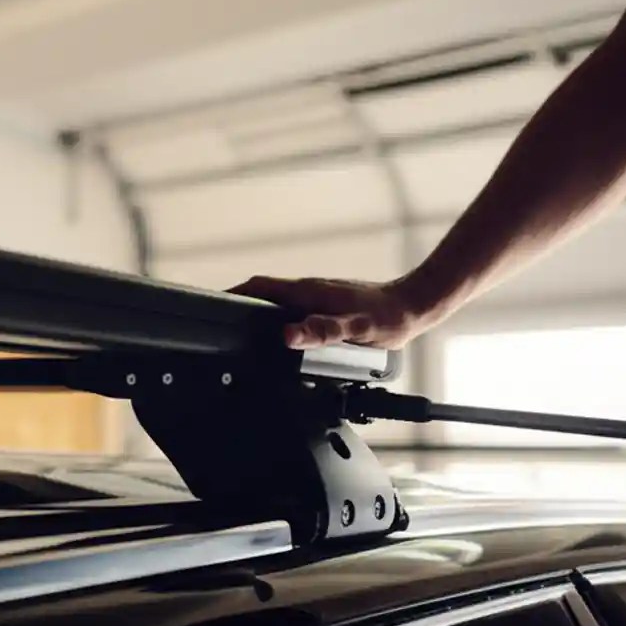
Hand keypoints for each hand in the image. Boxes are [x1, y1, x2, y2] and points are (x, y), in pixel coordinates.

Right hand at [229, 276, 425, 348]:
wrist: (412, 307)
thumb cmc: (386, 318)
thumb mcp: (353, 329)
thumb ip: (320, 331)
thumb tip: (287, 336)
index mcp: (307, 292)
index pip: (258, 287)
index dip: (232, 294)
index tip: (212, 305)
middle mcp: (308, 290)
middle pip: (262, 295)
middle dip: (238, 305)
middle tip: (221, 326)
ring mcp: (316, 297)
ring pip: (276, 303)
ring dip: (257, 313)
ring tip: (241, 335)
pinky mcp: (325, 305)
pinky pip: (292, 310)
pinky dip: (277, 320)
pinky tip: (280, 338)